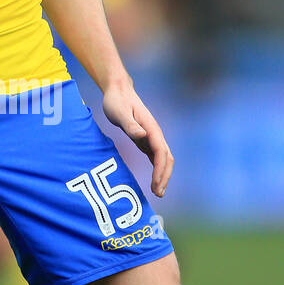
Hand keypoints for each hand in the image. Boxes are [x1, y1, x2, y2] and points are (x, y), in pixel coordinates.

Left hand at [101, 81, 173, 196]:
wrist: (118, 91)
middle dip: (165, 177)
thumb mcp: (120, 112)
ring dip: (163, 176)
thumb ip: (131, 125)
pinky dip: (157, 171)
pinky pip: (155, 158)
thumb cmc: (117, 101)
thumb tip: (143, 136)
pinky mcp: (145, 140)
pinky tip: (154, 182)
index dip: (160, 170)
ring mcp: (152, 137)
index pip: (161, 153)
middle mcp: (155, 134)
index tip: (156, 184)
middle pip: (167, 159)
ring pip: (163, 160)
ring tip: (158, 192)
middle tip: (159, 193)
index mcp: (151, 128)